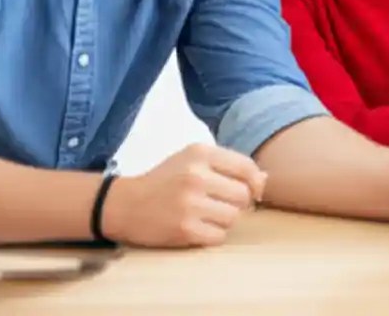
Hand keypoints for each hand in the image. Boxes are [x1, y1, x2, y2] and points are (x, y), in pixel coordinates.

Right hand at [101, 143, 266, 247]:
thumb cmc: (165, 181)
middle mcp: (196, 175)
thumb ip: (228, 166)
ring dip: (225, 220)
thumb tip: (264, 180)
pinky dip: (213, 235)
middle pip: (243, 195)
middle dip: (238, 203)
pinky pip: (219, 236)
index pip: (247, 167)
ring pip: (234, 217)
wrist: (124, 204)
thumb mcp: (193, 161)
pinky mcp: (183, 229)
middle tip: (220, 204)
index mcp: (200, 153)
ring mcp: (189, 203)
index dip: (255, 182)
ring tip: (206, 216)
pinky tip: (197, 228)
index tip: (251, 191)